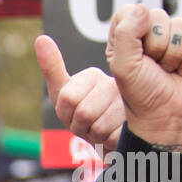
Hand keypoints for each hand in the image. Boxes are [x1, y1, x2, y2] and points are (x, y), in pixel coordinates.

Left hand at [36, 35, 123, 154]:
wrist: (109, 134)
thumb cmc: (80, 112)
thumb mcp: (62, 92)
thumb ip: (52, 67)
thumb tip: (41, 38)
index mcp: (93, 75)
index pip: (67, 98)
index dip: (65, 114)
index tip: (73, 114)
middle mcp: (115, 83)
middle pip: (83, 113)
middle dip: (79, 126)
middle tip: (86, 123)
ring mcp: (130, 101)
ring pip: (98, 128)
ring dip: (93, 135)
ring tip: (99, 128)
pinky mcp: (140, 122)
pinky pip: (112, 138)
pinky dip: (107, 143)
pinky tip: (112, 134)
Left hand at [104, 4, 181, 147]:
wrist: (168, 118)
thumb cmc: (141, 96)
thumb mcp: (124, 66)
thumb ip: (126, 34)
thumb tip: (143, 8)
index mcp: (125, 40)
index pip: (130, 11)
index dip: (135, 27)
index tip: (135, 50)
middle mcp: (148, 38)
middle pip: (158, 15)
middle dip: (157, 44)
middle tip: (153, 66)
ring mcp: (172, 43)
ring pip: (181, 25)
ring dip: (174, 54)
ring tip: (168, 72)